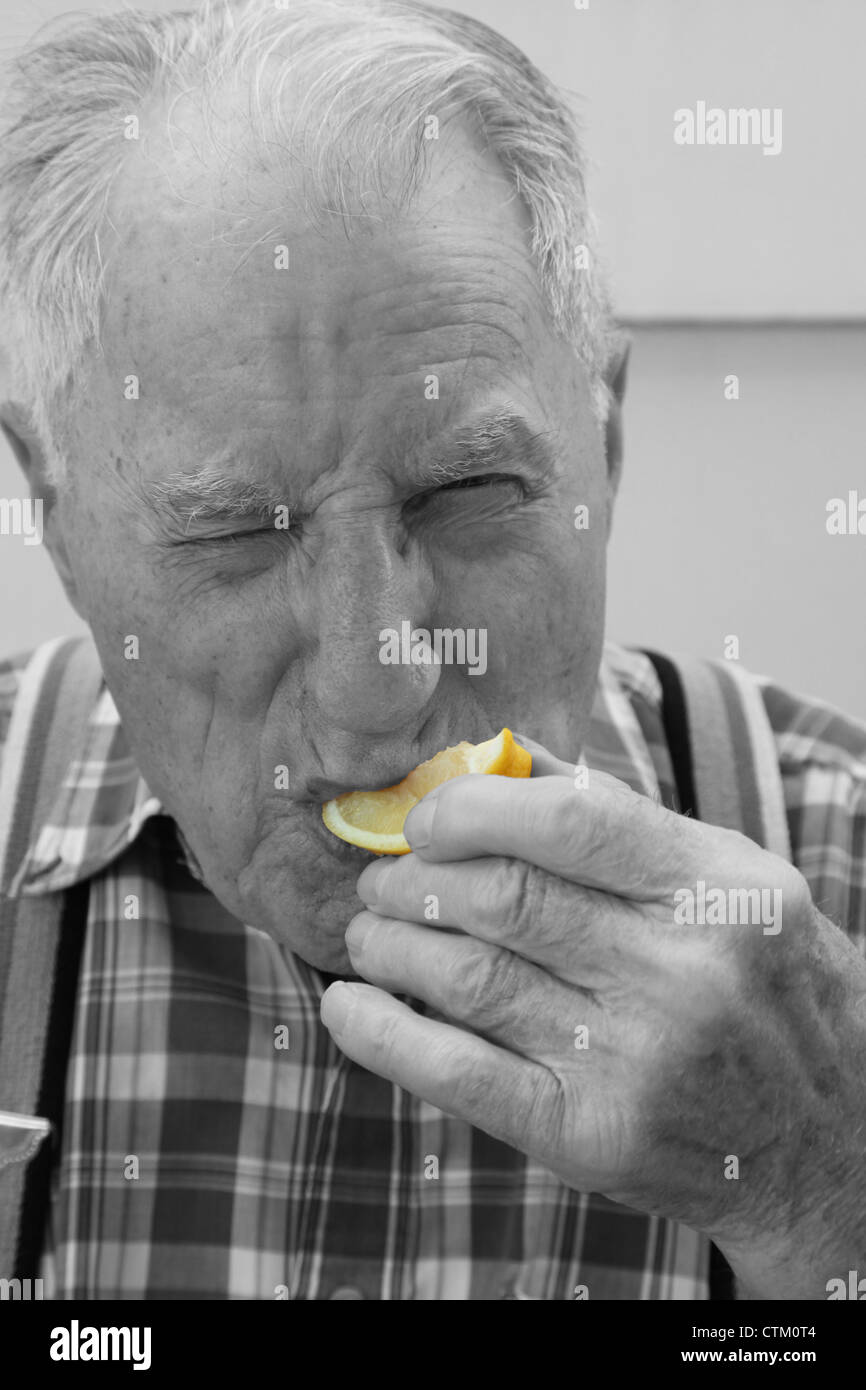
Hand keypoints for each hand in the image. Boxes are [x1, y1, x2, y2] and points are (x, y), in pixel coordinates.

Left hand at [320, 741, 865, 1297]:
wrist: (831, 1142)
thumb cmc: (768, 987)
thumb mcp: (726, 881)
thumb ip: (614, 816)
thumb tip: (496, 757)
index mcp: (718, 890)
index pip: (568, 819)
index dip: (471, 808)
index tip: (425, 819)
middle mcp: (683, 972)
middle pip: (505, 896)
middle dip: (414, 878)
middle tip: (382, 878)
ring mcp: (638, 1060)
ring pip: (470, 975)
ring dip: (391, 945)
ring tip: (370, 931)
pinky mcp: (592, 1135)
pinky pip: (461, 1074)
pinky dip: (385, 1034)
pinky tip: (351, 1006)